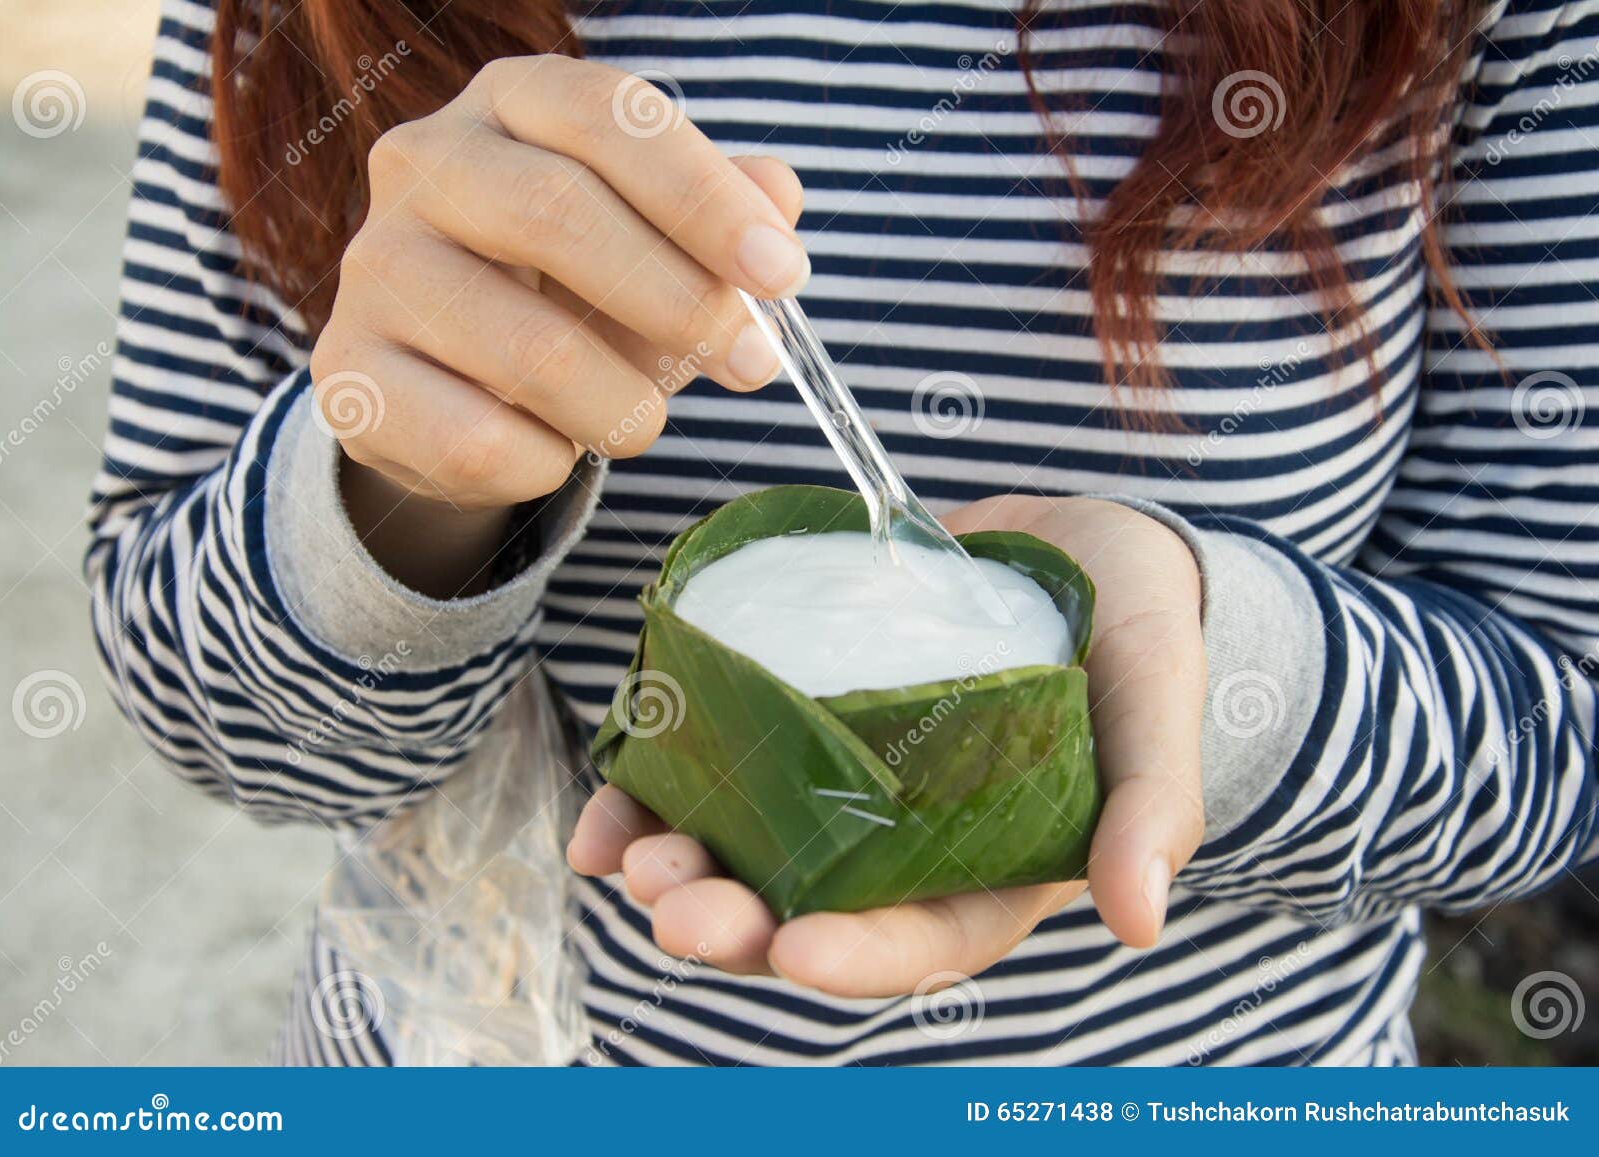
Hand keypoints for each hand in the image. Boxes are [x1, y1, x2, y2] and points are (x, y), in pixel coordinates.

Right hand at [308, 56, 806, 590]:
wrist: (449, 382)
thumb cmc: (567, 292)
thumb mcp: (650, 241)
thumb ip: (715, 217)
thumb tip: (777, 197)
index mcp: (510, 105)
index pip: (607, 117)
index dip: (703, 197)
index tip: (782, 273)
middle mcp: (424, 165)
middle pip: (557, 214)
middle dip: (680, 300)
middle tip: (750, 361)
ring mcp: (374, 269)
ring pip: (530, 349)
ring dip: (625, 407)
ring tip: (643, 420)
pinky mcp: (347, 375)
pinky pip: (478, 440)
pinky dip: (548, 464)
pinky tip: (554, 449)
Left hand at [568, 495, 1206, 997]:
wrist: (1081, 543)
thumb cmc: (1137, 628)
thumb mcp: (1157, 702)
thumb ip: (1151, 804)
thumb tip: (1139, 924)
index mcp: (994, 866)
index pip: (924, 936)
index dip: (861, 955)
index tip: (798, 951)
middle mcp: (904, 839)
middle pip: (812, 907)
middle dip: (736, 921)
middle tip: (675, 910)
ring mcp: (844, 779)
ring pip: (748, 848)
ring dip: (679, 864)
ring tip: (622, 860)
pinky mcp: (799, 713)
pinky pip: (720, 767)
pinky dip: (655, 791)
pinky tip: (601, 812)